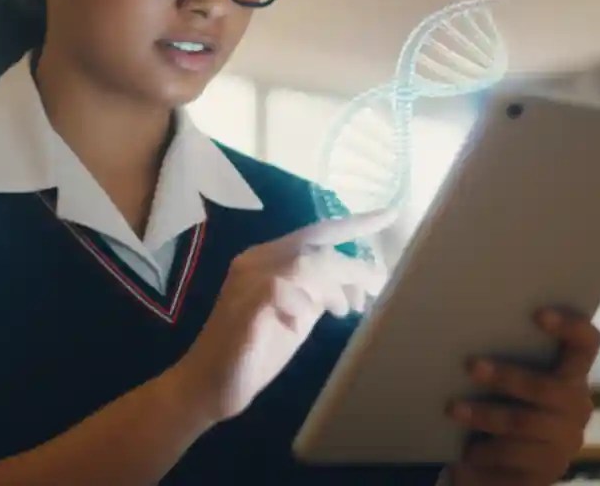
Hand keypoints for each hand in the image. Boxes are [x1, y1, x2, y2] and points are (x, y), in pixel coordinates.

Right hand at [170, 210, 393, 424]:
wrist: (209, 384)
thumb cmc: (255, 351)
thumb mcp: (297, 317)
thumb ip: (320, 294)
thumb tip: (354, 286)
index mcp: (269, 258)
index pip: (316, 232)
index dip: (354, 224)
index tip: (390, 214)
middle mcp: (256, 260)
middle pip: (315, 246)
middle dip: (352, 266)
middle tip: (378, 287)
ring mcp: (247, 281)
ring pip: (304, 263)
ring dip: (333, 286)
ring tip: (343, 311)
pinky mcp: (244, 306)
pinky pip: (281, 290)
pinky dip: (301, 304)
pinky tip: (300, 322)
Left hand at [444, 309, 599, 485]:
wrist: (509, 469)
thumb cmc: (505, 407)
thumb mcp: (509, 382)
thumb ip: (504, 355)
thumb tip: (464, 326)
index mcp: (572, 375)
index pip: (587, 344)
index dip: (570, 326)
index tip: (537, 313)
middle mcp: (577, 407)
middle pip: (548, 387)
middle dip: (507, 376)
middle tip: (471, 366)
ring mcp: (565, 442)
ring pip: (523, 423)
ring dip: (485, 415)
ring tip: (453, 409)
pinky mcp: (547, 472)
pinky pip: (513, 458)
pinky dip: (485, 451)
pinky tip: (465, 450)